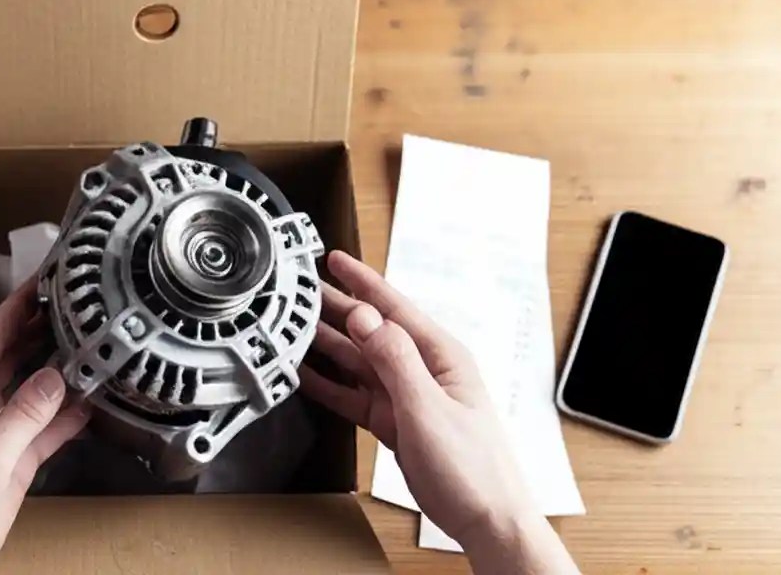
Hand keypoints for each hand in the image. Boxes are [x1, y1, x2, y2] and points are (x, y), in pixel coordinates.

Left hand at [0, 282, 90, 574]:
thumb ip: (24, 415)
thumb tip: (55, 377)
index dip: (20, 303)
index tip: (47, 277)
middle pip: (15, 352)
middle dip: (45, 329)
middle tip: (81, 304)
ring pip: (33, 387)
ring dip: (61, 372)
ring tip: (95, 347)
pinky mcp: (9, 458)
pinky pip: (44, 426)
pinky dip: (67, 415)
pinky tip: (91, 403)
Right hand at [300, 251, 575, 572]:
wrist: (486, 520)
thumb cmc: (473, 468)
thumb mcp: (428, 407)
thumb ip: (394, 360)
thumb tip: (365, 317)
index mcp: (439, 356)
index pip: (393, 308)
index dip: (362, 281)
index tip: (335, 260)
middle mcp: (422, 370)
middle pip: (370, 330)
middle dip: (337, 308)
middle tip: (301, 289)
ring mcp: (407, 396)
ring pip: (358, 361)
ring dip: (327, 344)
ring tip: (294, 327)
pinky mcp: (394, 422)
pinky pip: (355, 395)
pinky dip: (330, 385)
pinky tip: (307, 374)